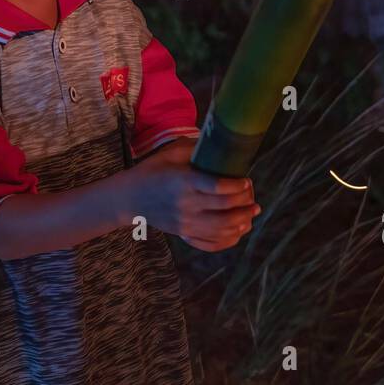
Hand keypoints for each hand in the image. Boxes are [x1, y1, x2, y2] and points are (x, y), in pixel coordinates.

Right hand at [125, 139, 258, 251]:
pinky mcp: (183, 234)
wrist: (130, 198)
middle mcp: (186, 204)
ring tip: (252, 213)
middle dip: (245, 203)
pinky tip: (238, 231)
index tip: (246, 180)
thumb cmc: (153, 171)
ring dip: (242, 221)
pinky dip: (228, 239)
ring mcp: (185, 223)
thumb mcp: (171, 153)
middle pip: (225, 209)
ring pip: (222, 228)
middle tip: (253, 197)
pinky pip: (211, 243)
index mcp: (184, 182)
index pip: (218, 186)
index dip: (238, 185)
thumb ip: (194, 148)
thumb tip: (220, 141)